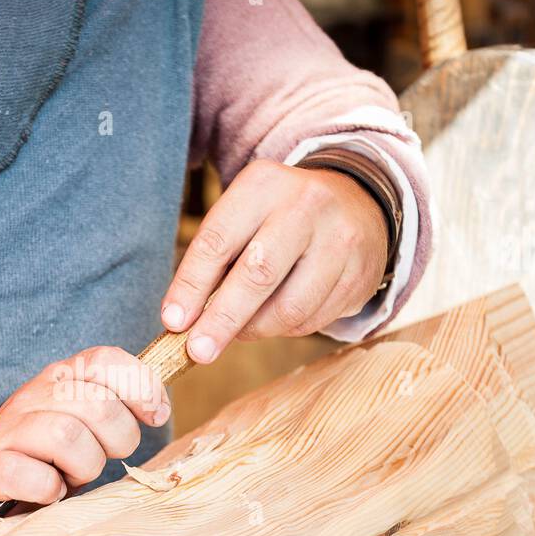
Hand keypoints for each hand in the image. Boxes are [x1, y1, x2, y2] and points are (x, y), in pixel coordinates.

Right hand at [0, 346, 169, 535]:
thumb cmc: (47, 459)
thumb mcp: (85, 425)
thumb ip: (115, 408)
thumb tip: (159, 407)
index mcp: (60, 379)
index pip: (105, 360)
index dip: (141, 387)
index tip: (155, 416)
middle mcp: (31, 397)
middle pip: (96, 404)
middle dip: (117, 440)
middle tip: (103, 458)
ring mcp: (5, 432)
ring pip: (65, 435)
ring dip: (83, 467)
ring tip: (72, 478)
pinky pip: (25, 473)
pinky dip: (47, 489)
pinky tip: (49, 494)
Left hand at [161, 160, 387, 362]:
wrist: (355, 202)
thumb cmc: (279, 217)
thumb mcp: (244, 216)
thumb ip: (215, 261)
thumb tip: (184, 320)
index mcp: (263, 184)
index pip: (218, 240)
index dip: (191, 285)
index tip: (173, 321)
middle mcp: (306, 205)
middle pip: (257, 274)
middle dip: (222, 320)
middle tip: (198, 351)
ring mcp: (341, 240)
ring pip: (289, 308)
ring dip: (256, 330)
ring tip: (242, 330)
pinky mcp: (361, 274)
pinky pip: (315, 321)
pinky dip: (286, 330)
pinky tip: (278, 318)